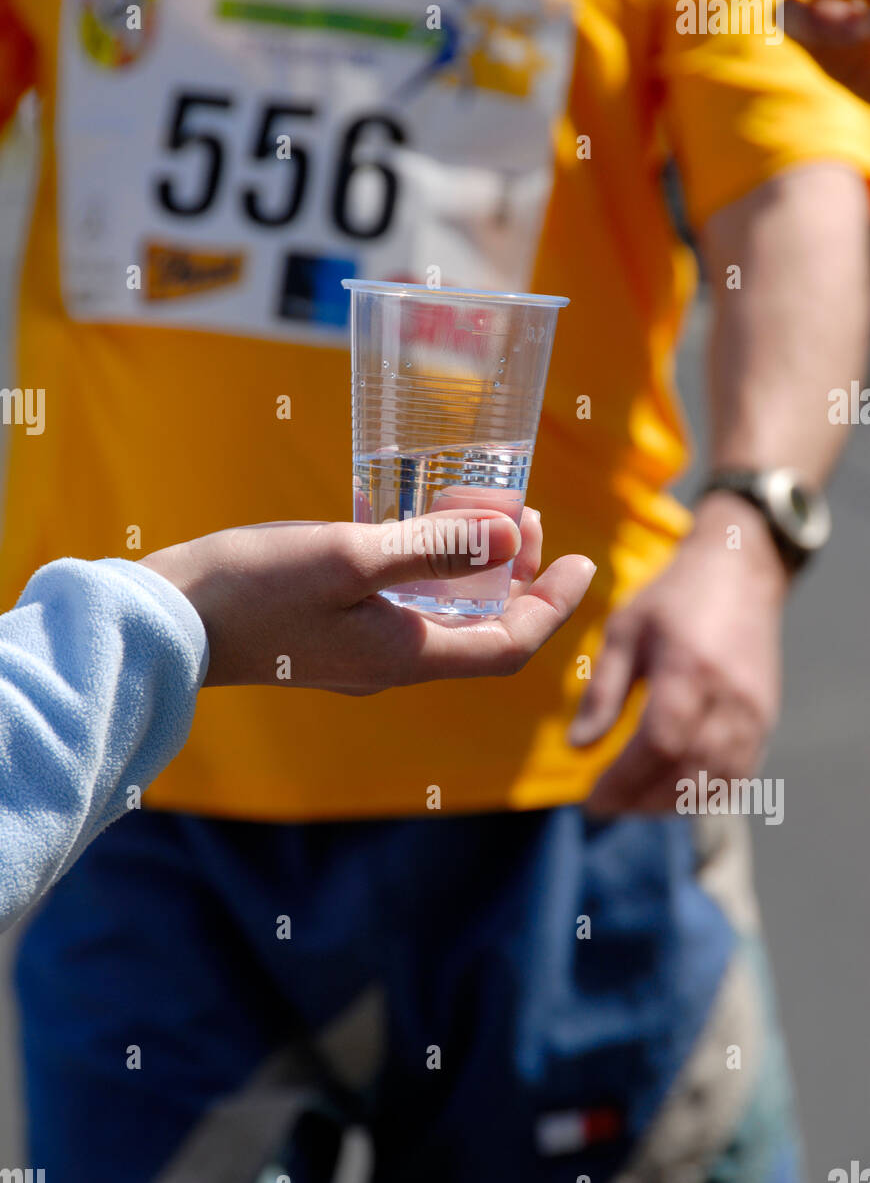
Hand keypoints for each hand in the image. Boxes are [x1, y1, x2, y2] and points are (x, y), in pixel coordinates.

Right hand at [142, 508, 595, 691]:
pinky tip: (422, 536)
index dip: (554, 607)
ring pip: (446, 620)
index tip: (585, 561)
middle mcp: (392, 664)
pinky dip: (433, 576)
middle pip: (482, 632)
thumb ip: (433, 546)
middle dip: (519, 579)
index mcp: (406, 655)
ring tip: (489, 518)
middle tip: (533, 521)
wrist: (169, 623)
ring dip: (477, 574)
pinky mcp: (332, 635)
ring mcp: (361, 654)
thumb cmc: (253, 588)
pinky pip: (407, 611)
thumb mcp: (350, 556)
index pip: (509, 646)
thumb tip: (515, 535)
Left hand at [568, 494, 786, 813]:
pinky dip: (704, 794)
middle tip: (607, 804)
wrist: (739, 572)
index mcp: (689, 670)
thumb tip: (577, 746)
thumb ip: (603, 691)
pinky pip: (739, 776)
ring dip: (670, 803)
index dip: (625, 780)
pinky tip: (672, 792)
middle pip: (687, 772)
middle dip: (641, 799)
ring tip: (634, 802)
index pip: (658, 744)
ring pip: (714, 782)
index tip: (593, 799)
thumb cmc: (673, 598)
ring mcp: (754, 713)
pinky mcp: (765, 720)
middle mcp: (729, 698)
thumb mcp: (625, 631)